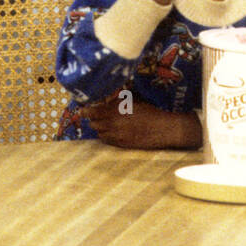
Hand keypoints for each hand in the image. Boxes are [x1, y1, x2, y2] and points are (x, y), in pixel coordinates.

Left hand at [83, 93, 202, 149]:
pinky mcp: (122, 144)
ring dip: (100, 128)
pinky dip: (107, 136)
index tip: (81, 110)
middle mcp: (114, 124)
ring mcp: (118, 135)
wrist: (164, 129)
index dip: (86, 111)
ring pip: (100, 133)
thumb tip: (107, 101)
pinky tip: (113, 131)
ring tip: (106, 123)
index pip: (94, 112)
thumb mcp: (135, 102)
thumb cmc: (151, 112)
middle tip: (97, 116)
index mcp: (117, 111)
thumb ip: (119, 102)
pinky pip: (107, 140)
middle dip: (94, 119)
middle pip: (94, 123)